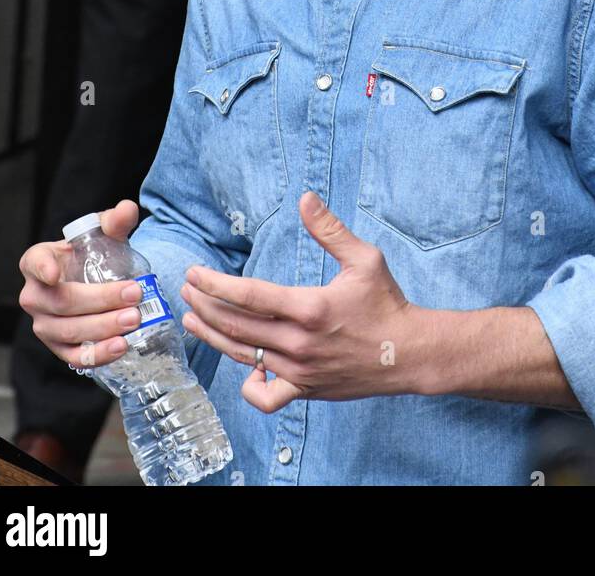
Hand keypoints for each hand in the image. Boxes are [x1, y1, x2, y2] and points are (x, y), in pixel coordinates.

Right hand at [17, 200, 143, 370]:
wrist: (94, 282)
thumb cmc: (92, 255)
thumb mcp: (103, 235)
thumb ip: (115, 220)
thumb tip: (127, 209)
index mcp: (38, 261)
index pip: (35, 262)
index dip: (43, 268)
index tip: (56, 272)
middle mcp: (34, 295)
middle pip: (63, 302)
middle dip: (101, 300)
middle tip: (135, 294)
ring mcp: (44, 325)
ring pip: (69, 331)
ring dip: (104, 327)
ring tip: (134, 319)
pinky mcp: (58, 347)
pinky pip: (74, 356)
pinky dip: (98, 354)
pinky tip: (121, 346)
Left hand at [179, 192, 420, 413]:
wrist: (408, 354)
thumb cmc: (387, 303)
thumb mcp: (364, 259)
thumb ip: (330, 230)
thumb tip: (305, 198)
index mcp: (310, 308)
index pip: (248, 296)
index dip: (214, 285)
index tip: (193, 274)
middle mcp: (299, 343)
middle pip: (236, 326)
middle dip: (204, 306)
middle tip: (186, 290)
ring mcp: (300, 371)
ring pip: (243, 355)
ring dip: (213, 336)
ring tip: (193, 319)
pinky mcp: (305, 390)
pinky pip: (266, 396)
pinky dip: (249, 383)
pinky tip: (243, 364)